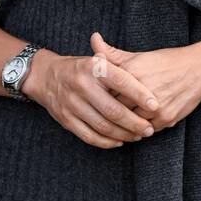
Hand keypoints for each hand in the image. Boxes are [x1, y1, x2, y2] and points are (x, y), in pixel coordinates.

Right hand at [20, 44, 160, 147]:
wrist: (45, 76)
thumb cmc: (81, 68)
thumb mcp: (96, 59)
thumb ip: (118, 63)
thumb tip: (144, 69)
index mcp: (93, 67)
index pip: (121, 81)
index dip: (139, 94)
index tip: (155, 105)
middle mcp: (81, 85)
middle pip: (113, 110)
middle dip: (134, 122)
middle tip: (149, 129)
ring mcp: (71, 104)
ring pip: (102, 126)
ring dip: (123, 134)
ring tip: (138, 136)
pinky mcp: (65, 120)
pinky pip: (89, 136)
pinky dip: (106, 142)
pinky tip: (119, 141)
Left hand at [91, 33, 200, 132]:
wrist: (199, 69)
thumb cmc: (165, 62)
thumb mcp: (138, 56)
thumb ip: (112, 53)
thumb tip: (93, 38)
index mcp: (132, 71)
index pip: (104, 91)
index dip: (97, 97)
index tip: (92, 100)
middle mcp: (143, 88)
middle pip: (115, 109)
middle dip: (108, 113)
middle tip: (100, 117)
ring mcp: (155, 106)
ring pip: (129, 123)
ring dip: (122, 126)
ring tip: (115, 125)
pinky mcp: (166, 118)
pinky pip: (145, 130)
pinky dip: (138, 130)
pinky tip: (133, 127)